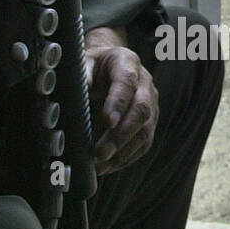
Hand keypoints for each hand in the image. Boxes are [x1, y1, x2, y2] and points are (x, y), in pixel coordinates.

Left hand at [84, 28, 158, 173]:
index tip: (107, 122)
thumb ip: (83, 75)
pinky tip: (108, 166)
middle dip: (121, 135)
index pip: (127, 82)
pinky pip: (144, 143)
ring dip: (123, 151)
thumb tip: (78, 92)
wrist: (110, 66)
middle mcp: (145, 84)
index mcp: (127, 63)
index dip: (118, 103)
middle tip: (100, 153)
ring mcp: (151, 104)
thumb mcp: (85, 62)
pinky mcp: (150, 123)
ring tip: (100, 165)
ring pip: (145, 131)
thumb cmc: (95, 66)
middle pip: (141, 110)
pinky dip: (126, 157)